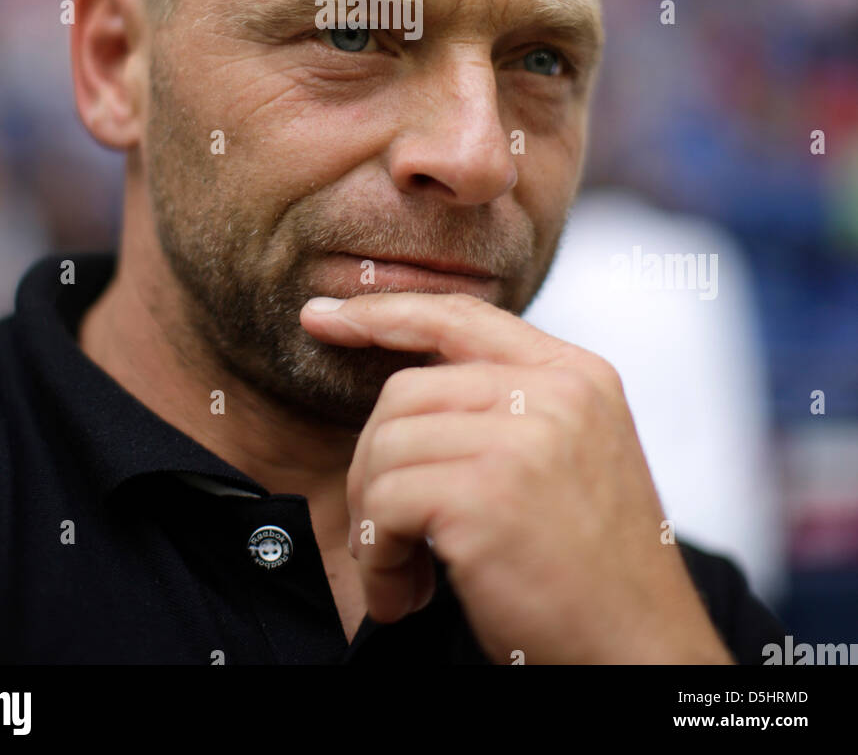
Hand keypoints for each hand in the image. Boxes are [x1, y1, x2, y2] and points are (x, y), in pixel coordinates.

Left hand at [300, 291, 734, 664]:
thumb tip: (409, 379)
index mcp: (577, 374)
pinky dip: (377, 559)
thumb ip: (511, 406)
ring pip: (385, 447)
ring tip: (403, 574)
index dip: (383, 312)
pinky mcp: (487, 495)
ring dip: (374, 525)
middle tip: (388, 534)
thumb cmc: (596, 574)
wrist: (643, 656)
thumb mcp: (572, 457)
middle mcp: (555, 392)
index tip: (325, 319)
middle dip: (373, 464)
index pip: (460, 315)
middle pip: (405, 390)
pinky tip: (406, 594)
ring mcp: (522, 439)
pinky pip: (384, 504)